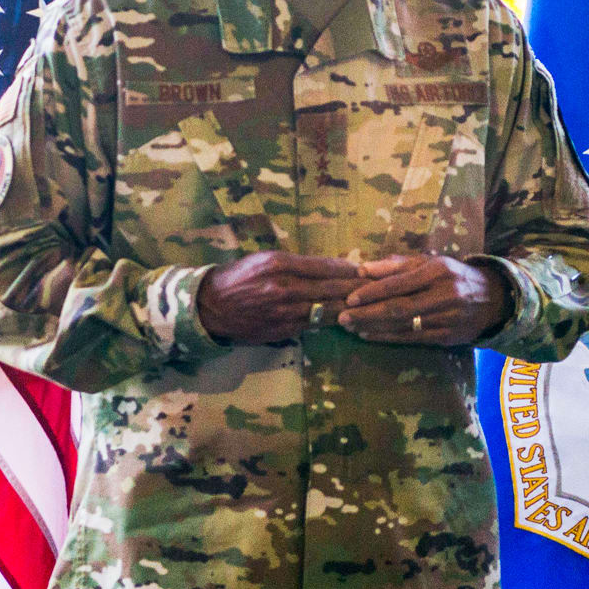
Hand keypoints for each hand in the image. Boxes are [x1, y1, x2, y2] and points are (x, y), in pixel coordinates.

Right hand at [197, 251, 364, 343]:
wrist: (211, 306)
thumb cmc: (239, 277)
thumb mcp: (264, 259)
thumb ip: (295, 263)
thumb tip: (328, 266)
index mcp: (281, 264)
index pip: (326, 266)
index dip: (349, 270)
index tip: (365, 270)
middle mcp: (286, 287)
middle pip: (332, 288)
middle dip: (356, 288)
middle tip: (376, 288)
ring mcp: (286, 311)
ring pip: (328, 309)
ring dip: (349, 307)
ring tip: (368, 305)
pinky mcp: (284, 330)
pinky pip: (315, 325)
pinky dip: (331, 321)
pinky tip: (345, 319)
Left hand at [338, 255, 512, 345]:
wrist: (492, 298)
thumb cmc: (451, 275)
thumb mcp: (428, 262)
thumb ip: (396, 264)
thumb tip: (362, 269)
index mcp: (438, 270)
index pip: (399, 283)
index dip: (373, 292)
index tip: (350, 298)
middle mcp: (444, 294)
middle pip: (399, 308)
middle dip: (368, 314)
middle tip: (343, 318)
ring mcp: (447, 318)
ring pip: (404, 326)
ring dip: (374, 328)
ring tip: (351, 328)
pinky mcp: (447, 337)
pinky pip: (413, 339)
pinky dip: (388, 338)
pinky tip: (370, 335)